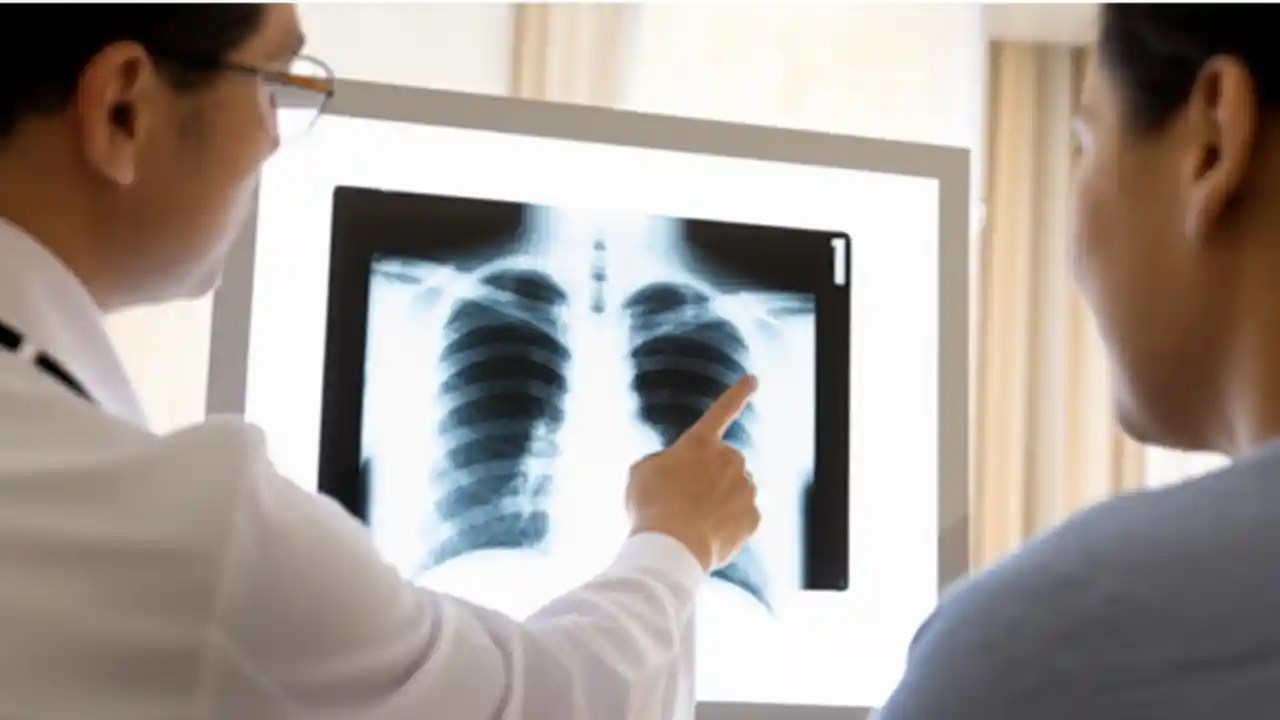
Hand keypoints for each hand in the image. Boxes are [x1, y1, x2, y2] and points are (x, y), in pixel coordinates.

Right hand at [626, 374, 760, 571]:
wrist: (672, 546)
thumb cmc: (651, 506)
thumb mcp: (642, 472)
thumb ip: (665, 461)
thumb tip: (681, 470)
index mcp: (700, 442)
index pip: (721, 411)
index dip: (737, 394)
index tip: (753, 379)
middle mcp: (730, 459)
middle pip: (723, 464)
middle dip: (709, 478)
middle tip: (682, 500)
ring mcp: (745, 488)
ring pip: (734, 490)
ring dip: (717, 502)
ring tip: (690, 521)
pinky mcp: (754, 517)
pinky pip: (740, 518)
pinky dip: (726, 525)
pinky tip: (705, 534)